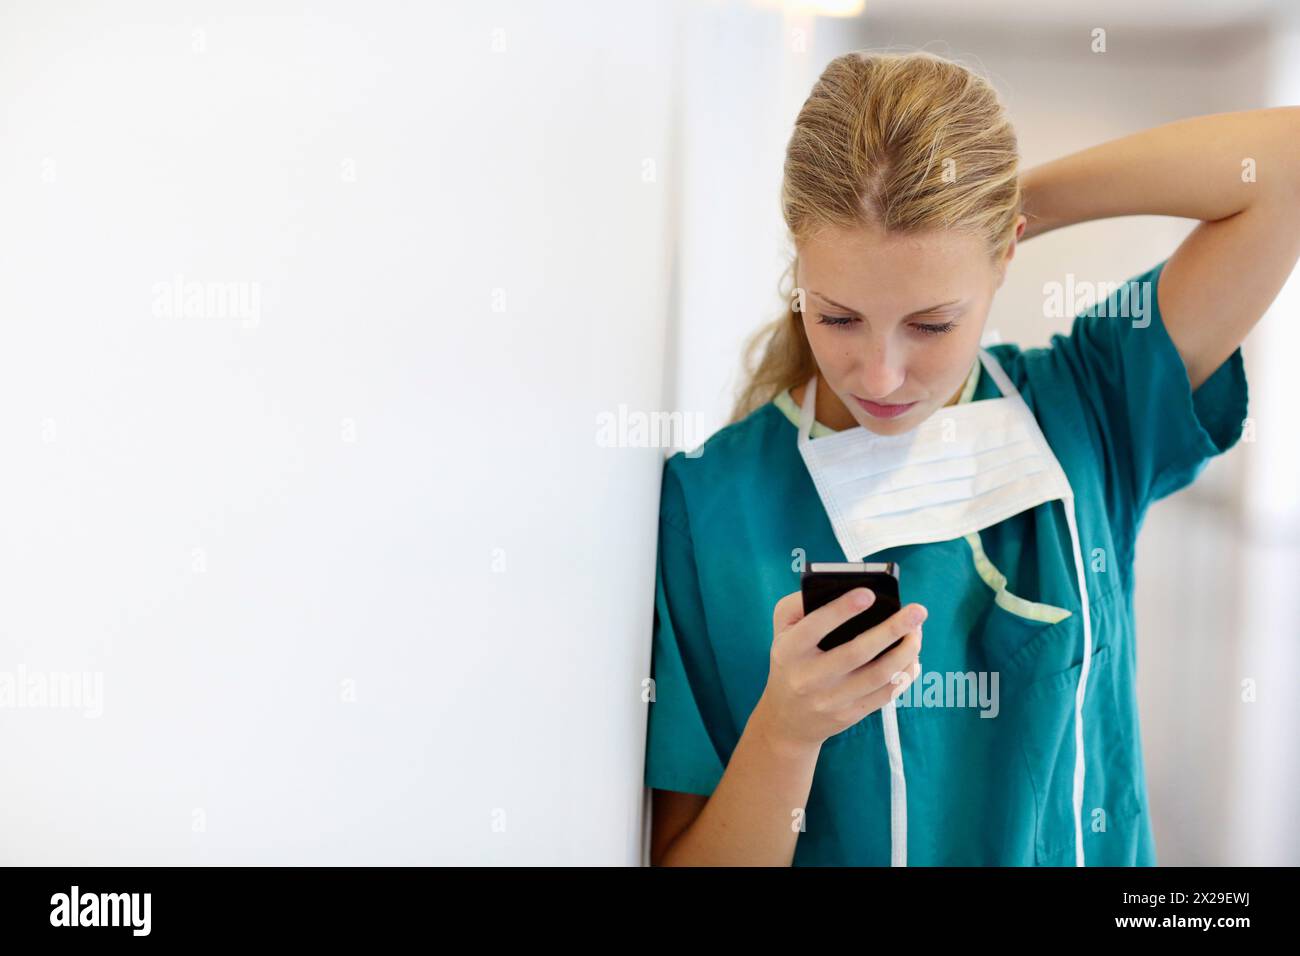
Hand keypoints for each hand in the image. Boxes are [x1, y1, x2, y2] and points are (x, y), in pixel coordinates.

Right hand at [755, 587, 924, 751]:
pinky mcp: (849, 715)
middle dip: (892, 629)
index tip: (869, 593)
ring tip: (917, 632)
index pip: (816, 626)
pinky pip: (885, 694)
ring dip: (906, 651)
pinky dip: (905, 674)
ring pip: (878, 675)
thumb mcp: (783, 629)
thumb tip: (842, 588)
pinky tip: (913, 656)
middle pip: (857, 652)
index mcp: (789, 650)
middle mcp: (808, 677)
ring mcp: (830, 700)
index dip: (842, 609)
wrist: (787, 718)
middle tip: (917, 611)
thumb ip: (800, 604)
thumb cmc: (791, 659)